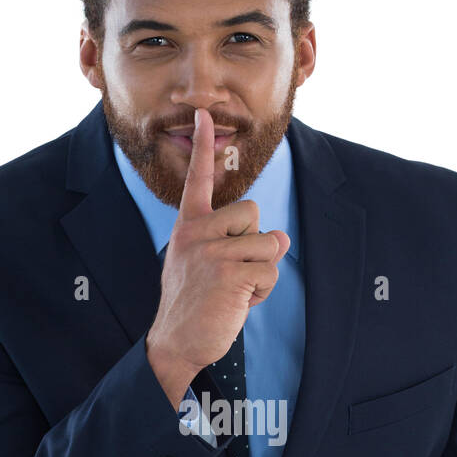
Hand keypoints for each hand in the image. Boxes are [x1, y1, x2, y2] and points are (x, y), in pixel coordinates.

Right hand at [146, 107, 289, 407]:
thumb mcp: (207, 266)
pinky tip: (239, 301)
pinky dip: (263, 290)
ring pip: (268, 243)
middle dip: (255, 242)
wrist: (176, 342)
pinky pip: (269, 269)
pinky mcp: (229, 273)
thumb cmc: (195, 305)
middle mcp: (197, 233)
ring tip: (235, 290)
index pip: (197, 180)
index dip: (203, 146)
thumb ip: (238, 244)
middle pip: (253, 212)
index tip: (204, 114)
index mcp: (188, 227)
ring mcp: (211, 252)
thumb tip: (281, 238)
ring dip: (262, 271)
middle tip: (232, 272)